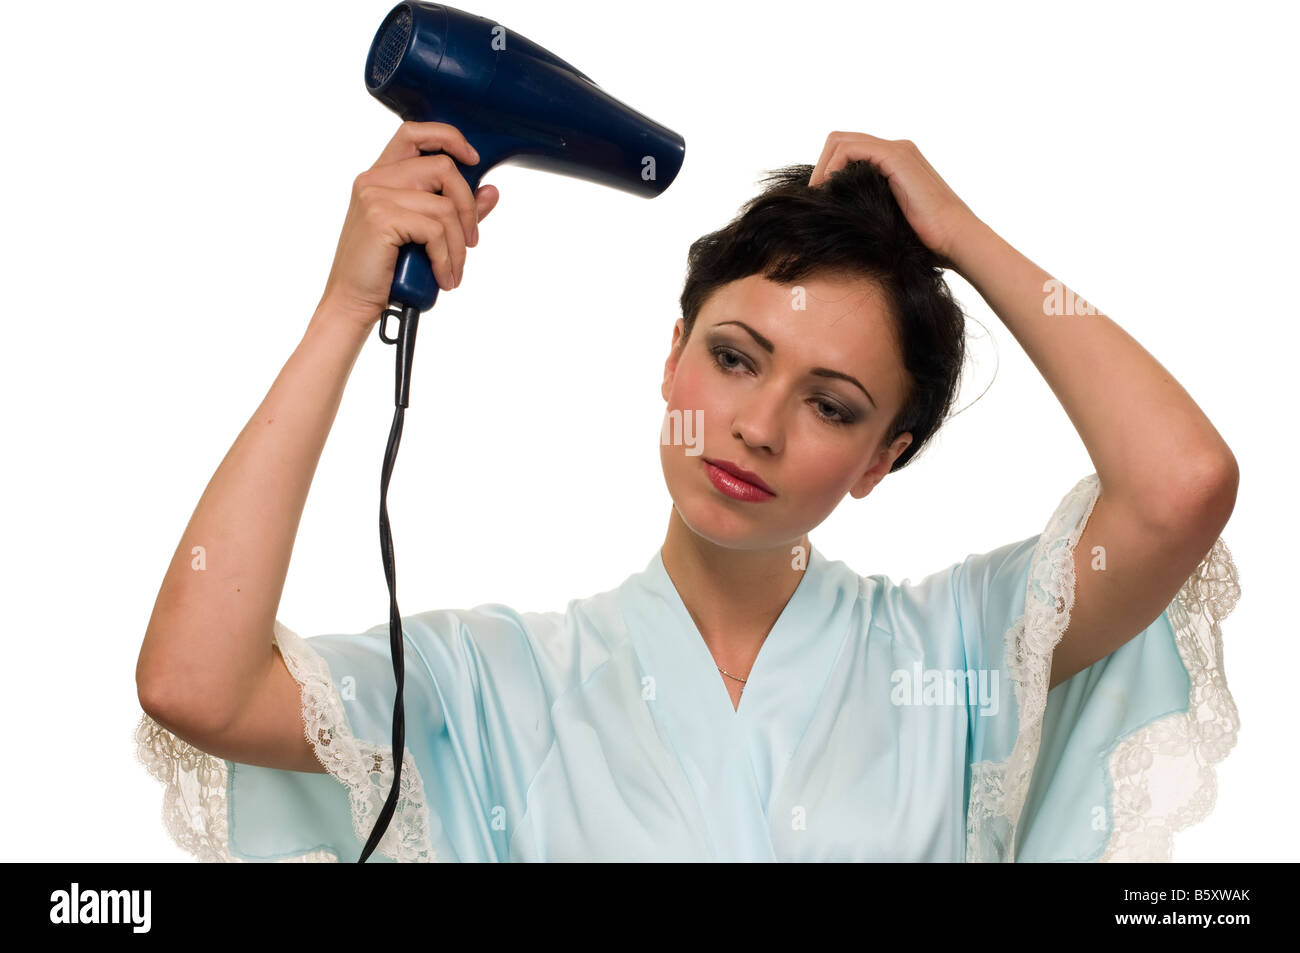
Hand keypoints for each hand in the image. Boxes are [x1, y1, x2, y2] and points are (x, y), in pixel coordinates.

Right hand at [317, 120, 501, 331]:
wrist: (352, 303)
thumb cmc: (385, 272)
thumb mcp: (423, 235)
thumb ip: (454, 210)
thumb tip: (491, 191)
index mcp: (381, 176)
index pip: (414, 133)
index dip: (448, 137)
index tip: (473, 160)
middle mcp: (374, 179)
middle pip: (443, 168)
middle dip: (468, 208)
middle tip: (470, 241)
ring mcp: (375, 196)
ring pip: (443, 206)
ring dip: (459, 245)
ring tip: (454, 270)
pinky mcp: (381, 218)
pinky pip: (435, 231)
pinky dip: (447, 259)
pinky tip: (444, 278)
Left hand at [808, 132, 980, 270]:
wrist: (956, 240)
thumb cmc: (927, 242)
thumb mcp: (889, 222)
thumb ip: (868, 210)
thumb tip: (837, 220)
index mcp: (897, 163)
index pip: (849, 153)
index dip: (828, 173)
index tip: (820, 203)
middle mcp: (896, 150)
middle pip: (840, 142)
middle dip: (821, 168)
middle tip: (813, 199)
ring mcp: (897, 150)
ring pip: (840, 141)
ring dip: (821, 168)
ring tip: (816, 197)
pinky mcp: (896, 157)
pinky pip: (849, 150)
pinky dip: (831, 168)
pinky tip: (828, 192)